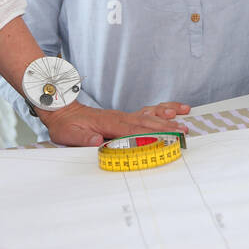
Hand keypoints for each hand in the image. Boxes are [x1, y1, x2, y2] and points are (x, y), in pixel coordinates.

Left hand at [36, 100, 189, 146]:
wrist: (63, 109)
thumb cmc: (66, 124)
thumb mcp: (68, 134)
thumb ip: (83, 137)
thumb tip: (97, 139)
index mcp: (108, 123)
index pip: (132, 130)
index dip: (149, 133)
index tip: (164, 137)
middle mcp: (120, 117)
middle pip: (147, 122)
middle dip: (166, 127)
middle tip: (183, 131)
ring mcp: (124, 116)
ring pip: (150, 115)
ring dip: (168, 118)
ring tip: (184, 120)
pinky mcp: (126, 117)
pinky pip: (148, 112)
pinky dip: (163, 109)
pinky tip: (176, 109)